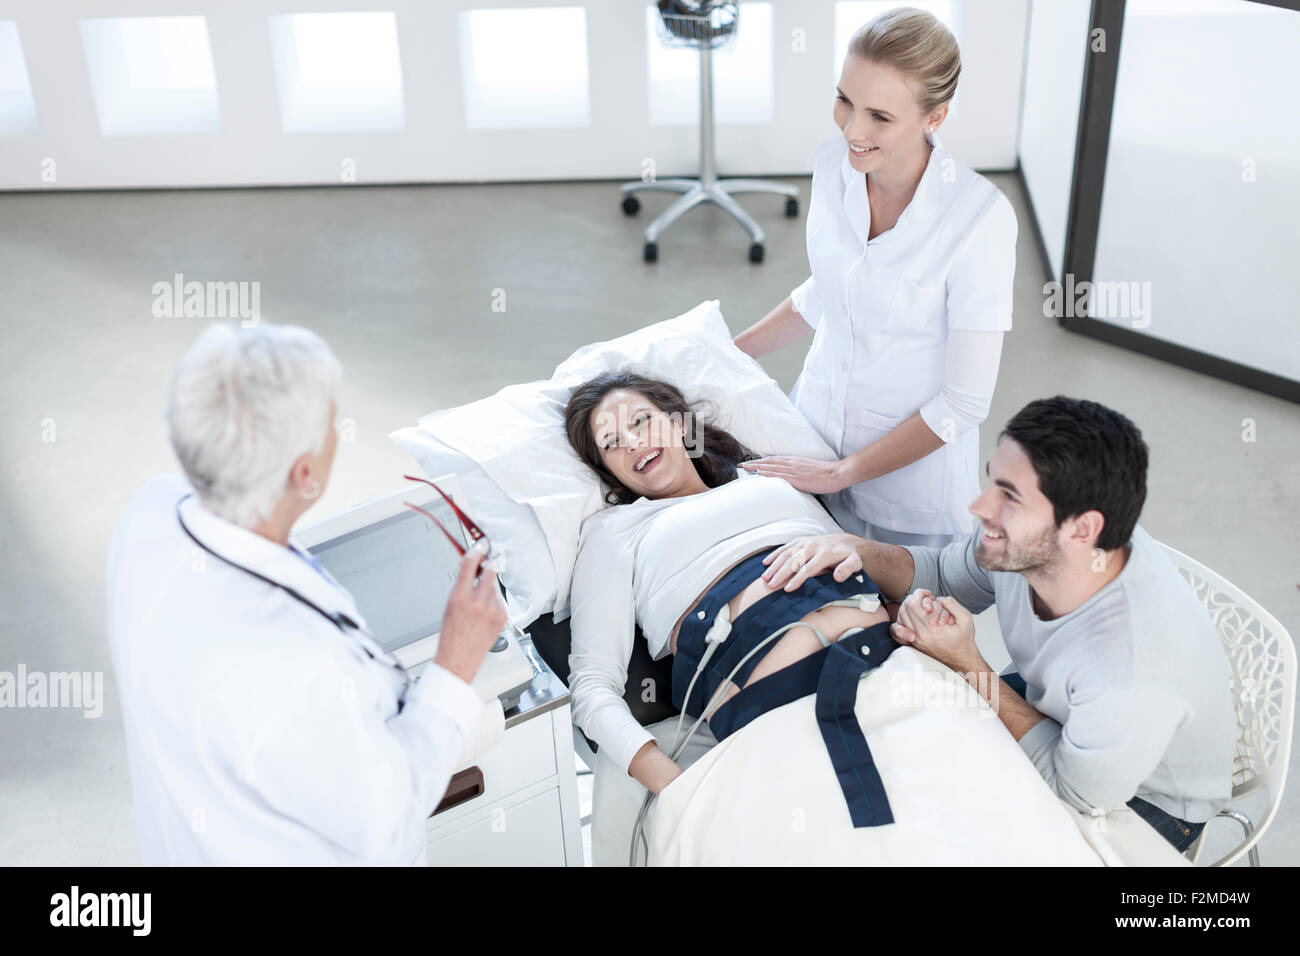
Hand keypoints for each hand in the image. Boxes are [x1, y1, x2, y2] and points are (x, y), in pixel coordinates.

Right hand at [434, 550, 507, 684]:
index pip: (470, 563)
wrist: (458, 660)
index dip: (477, 550)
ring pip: (494, 587)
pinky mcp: (502, 617)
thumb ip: (461, 585)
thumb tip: (471, 567)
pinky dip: (493, 604)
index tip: (480, 543)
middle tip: (486, 564)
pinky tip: (484, 616)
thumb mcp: (449, 605)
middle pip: (491, 570)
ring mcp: (492, 609)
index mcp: (459, 596)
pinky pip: (499, 601)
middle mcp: (477, 601)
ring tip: (478, 606)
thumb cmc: (451, 635)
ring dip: (488, 589)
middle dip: (488, 566)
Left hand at [741, 456, 848, 493]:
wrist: (837, 473)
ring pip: (771, 467)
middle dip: (754, 464)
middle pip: (769, 462)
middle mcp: (792, 463)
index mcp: (794, 461)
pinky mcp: (797, 478)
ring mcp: (794, 470)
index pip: (773, 460)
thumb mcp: (808, 469)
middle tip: (741, 465)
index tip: (749, 463)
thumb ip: (798, 471)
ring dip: (756, 467)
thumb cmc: (826, 473)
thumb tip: (791, 477)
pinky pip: (779, 475)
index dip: (760, 462)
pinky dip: (768, 474)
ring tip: (745, 468)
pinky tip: (759, 474)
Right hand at [762, 533, 863, 591]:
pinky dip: (774, 555)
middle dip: (781, 573)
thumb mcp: (855, 563)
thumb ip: (848, 569)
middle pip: (793, 561)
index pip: (808, 568)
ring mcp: (805, 542)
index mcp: (825, 553)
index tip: (788, 589)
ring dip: (774, 565)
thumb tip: (838, 577)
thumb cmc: (848, 556)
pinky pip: (785, 547)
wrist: (845, 541)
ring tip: (765, 578)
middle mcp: (813, 546)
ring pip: (786, 554)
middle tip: (770, 585)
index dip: (797, 579)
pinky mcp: (799, 540)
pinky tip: (765, 563)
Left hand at [891, 591, 982, 671]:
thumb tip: (938, 598)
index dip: (919, 594)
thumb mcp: (966, 618)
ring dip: (909, 606)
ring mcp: (916, 639)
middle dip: (914, 598)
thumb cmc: (964, 638)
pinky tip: (916, 614)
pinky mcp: (915, 642)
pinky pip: (902, 627)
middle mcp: (921, 635)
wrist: (961, 657)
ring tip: (922, 605)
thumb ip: (952, 604)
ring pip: (901, 616)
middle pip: (905, 608)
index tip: (929, 593)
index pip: (913, 604)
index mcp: (932, 629)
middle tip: (925, 598)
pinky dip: (905, 617)